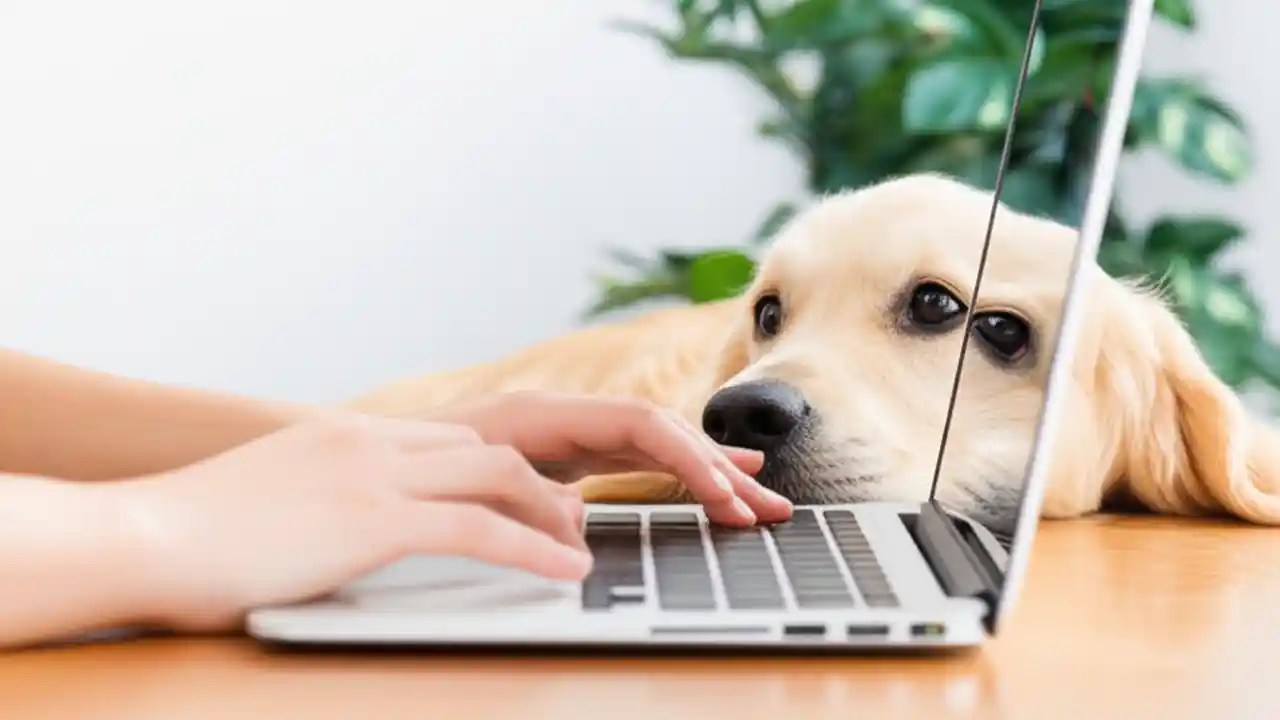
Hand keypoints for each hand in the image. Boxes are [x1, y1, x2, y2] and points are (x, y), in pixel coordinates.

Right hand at [112, 415, 592, 631]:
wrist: (140, 536)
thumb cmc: (185, 536)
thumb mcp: (266, 503)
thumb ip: (314, 506)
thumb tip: (333, 538)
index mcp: (342, 437)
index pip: (447, 441)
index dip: (497, 471)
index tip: (528, 497)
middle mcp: (367, 442)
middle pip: (483, 450)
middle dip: (535, 485)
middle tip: (567, 522)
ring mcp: (374, 475)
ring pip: (497, 475)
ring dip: (548, 512)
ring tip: (577, 548)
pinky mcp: (374, 520)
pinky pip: (481, 528)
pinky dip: (534, 548)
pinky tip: (564, 570)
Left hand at [422, 391, 793, 526]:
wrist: (370, 461)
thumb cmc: (409, 463)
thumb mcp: (460, 483)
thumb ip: (521, 495)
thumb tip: (576, 519)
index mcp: (543, 413)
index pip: (639, 422)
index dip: (687, 456)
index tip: (723, 495)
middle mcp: (564, 418)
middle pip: (660, 433)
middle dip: (717, 469)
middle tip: (766, 508)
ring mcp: (569, 437)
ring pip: (655, 448)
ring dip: (708, 473)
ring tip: (759, 500)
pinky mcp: (567, 458)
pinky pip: (635, 462)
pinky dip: (677, 473)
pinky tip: (711, 486)